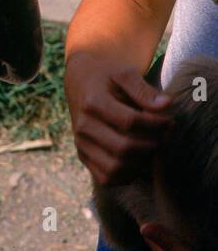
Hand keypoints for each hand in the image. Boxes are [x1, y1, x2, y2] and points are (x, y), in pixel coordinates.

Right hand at [65, 51, 173, 185]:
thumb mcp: (124, 73)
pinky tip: (139, 159)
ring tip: (152, 148)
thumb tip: (166, 106)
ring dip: (141, 163)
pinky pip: (106, 178)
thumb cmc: (107, 76)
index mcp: (92, 102)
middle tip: (165, 136)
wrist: (81, 81)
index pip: (130, 122)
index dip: (156, 124)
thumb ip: (144, 89)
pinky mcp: (83, 156)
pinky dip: (127, 175)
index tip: (169, 120)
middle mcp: (83, 126)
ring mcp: (81, 144)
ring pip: (115, 168)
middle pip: (124, 148)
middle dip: (152, 144)